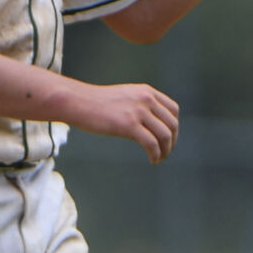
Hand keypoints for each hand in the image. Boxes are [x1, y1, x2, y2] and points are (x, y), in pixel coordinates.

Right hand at [64, 82, 179, 163]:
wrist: (78, 102)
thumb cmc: (95, 102)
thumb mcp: (124, 96)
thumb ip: (138, 103)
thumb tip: (148, 120)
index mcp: (146, 91)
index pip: (173, 109)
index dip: (174, 126)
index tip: (168, 138)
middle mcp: (146, 99)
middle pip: (172, 123)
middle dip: (172, 141)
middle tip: (166, 152)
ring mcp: (138, 112)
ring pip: (165, 135)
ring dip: (165, 150)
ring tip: (159, 158)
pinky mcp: (129, 125)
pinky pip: (151, 143)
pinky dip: (155, 154)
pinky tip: (152, 160)